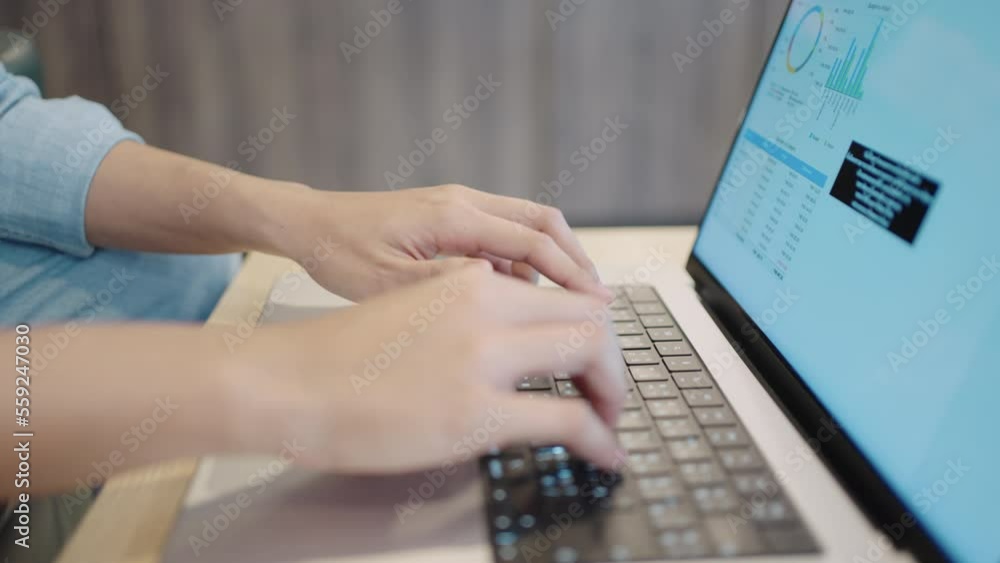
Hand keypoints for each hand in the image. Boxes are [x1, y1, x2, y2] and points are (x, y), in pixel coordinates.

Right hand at [233, 265, 625, 472]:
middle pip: (590, 320)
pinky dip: (599, 438)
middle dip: (613, 361)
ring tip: (610, 421)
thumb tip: (514, 349)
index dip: (596, 329)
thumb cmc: (342, 356)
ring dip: (613, 392)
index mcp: (472, 283)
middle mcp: (486, 309)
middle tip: (612, 394)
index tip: (597, 358)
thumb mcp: (419, 313)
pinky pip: (566, 420)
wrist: (287, 381)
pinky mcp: (474, 413)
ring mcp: (482, 358)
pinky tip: (605, 453)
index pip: (565, 295)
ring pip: (590, 356)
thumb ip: (473, 321)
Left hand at [272, 184, 611, 301]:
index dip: (571, 274)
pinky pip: (501, 234)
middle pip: (543, 221)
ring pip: (526, 226)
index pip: (532, 242)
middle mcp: (464, 202)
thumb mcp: (389, 284)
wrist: (310, 225)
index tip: (598, 304)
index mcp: (453, 217)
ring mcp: (459, 205)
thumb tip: (504, 289)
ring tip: (565, 305)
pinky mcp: (451, 216)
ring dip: (551, 260)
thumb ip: (449, 286)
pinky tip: (519, 295)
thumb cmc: (340, 253)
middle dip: (576, 259)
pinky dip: (522, 261)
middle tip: (596, 300)